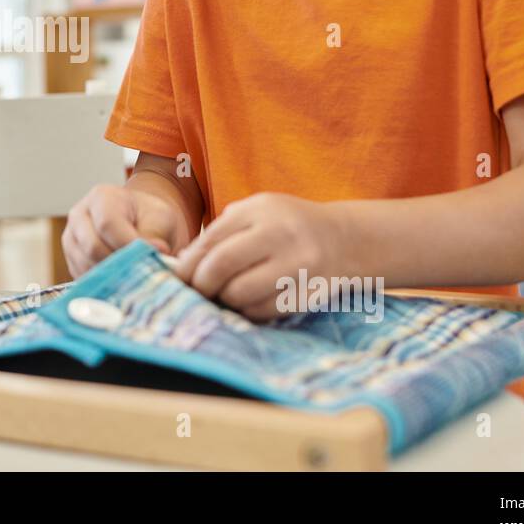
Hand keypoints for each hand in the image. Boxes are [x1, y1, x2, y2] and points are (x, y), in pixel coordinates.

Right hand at [62, 184, 190, 277]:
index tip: (151, 255)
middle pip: (92, 248)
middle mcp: (79, 216)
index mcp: (101, 197)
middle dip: (121, 264)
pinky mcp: (71, 260)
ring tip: (136, 276)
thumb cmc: (149, 217)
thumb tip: (156, 254)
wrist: (139, 223)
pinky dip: (104, 284)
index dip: (128, 244)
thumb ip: (155, 235)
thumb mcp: (160, 218)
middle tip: (144, 271)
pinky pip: (84, 278)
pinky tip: (123, 281)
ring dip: (113, 276)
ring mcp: (71, 239)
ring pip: (86, 266)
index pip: (107, 224)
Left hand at [173, 192, 350, 320]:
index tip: (180, 278)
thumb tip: (182, 266)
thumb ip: (219, 234)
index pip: (212, 242)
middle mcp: (281, 235)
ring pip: (241, 295)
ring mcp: (297, 266)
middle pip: (223, 269)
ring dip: (225, 300)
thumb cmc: (284, 225)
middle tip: (199, 290)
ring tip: (226, 293)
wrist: (342, 239)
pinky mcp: (308, 294)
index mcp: (261, 211)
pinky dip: (248, 310)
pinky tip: (252, 299)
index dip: (190, 265)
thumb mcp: (254, 213)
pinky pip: (263, 312)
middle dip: (202, 285)